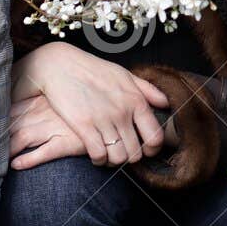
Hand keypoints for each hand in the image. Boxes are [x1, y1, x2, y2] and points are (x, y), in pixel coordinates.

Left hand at [8, 94, 87, 168]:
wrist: (108, 117)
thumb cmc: (80, 110)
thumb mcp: (56, 101)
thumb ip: (37, 104)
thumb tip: (16, 112)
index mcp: (39, 101)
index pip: (11, 111)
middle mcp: (44, 113)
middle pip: (12, 125)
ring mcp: (55, 127)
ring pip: (22, 137)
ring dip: (8, 149)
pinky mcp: (67, 142)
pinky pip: (45, 151)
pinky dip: (29, 159)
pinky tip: (16, 165)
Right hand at [11, 42, 169, 165]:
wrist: (60, 65)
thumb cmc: (93, 69)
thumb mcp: (124, 74)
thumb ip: (147, 90)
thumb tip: (166, 103)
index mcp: (135, 100)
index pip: (154, 136)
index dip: (152, 149)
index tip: (146, 150)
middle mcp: (122, 112)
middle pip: (136, 153)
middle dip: (130, 157)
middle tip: (123, 152)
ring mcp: (103, 120)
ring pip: (118, 158)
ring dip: (114, 161)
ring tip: (109, 154)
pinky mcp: (84, 126)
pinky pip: (99, 155)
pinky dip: (99, 160)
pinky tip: (96, 153)